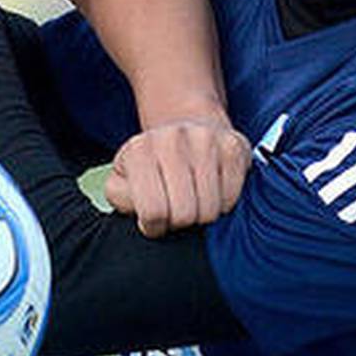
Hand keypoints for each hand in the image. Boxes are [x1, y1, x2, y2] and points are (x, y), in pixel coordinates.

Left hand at [105, 116, 251, 234]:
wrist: (187, 128)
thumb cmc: (152, 166)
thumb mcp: (123, 182)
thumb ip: (122, 200)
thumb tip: (146, 218)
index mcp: (138, 151)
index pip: (153, 212)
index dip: (154, 227)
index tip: (155, 219)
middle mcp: (171, 139)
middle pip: (183, 215)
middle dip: (179, 222)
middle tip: (176, 208)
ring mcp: (205, 140)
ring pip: (209, 211)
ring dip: (201, 215)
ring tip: (194, 198)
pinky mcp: (233, 146)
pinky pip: (230, 199)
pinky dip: (222, 204)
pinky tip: (212, 189)